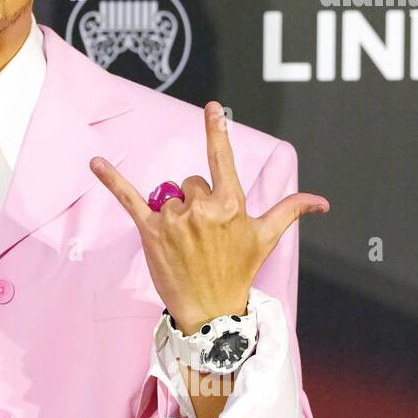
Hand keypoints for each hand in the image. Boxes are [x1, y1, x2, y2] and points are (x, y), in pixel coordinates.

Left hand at [89, 101, 327, 333]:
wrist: (210, 309)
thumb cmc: (238, 271)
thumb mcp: (266, 238)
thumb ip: (290, 211)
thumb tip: (323, 202)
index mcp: (231, 204)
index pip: (222, 159)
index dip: (217, 130)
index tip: (212, 108)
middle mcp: (202, 208)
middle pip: (191, 183)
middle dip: (195, 202)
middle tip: (203, 236)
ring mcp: (175, 219)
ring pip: (169, 196)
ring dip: (174, 213)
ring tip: (185, 243)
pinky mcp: (150, 231)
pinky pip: (128, 198)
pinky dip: (111, 179)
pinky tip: (95, 162)